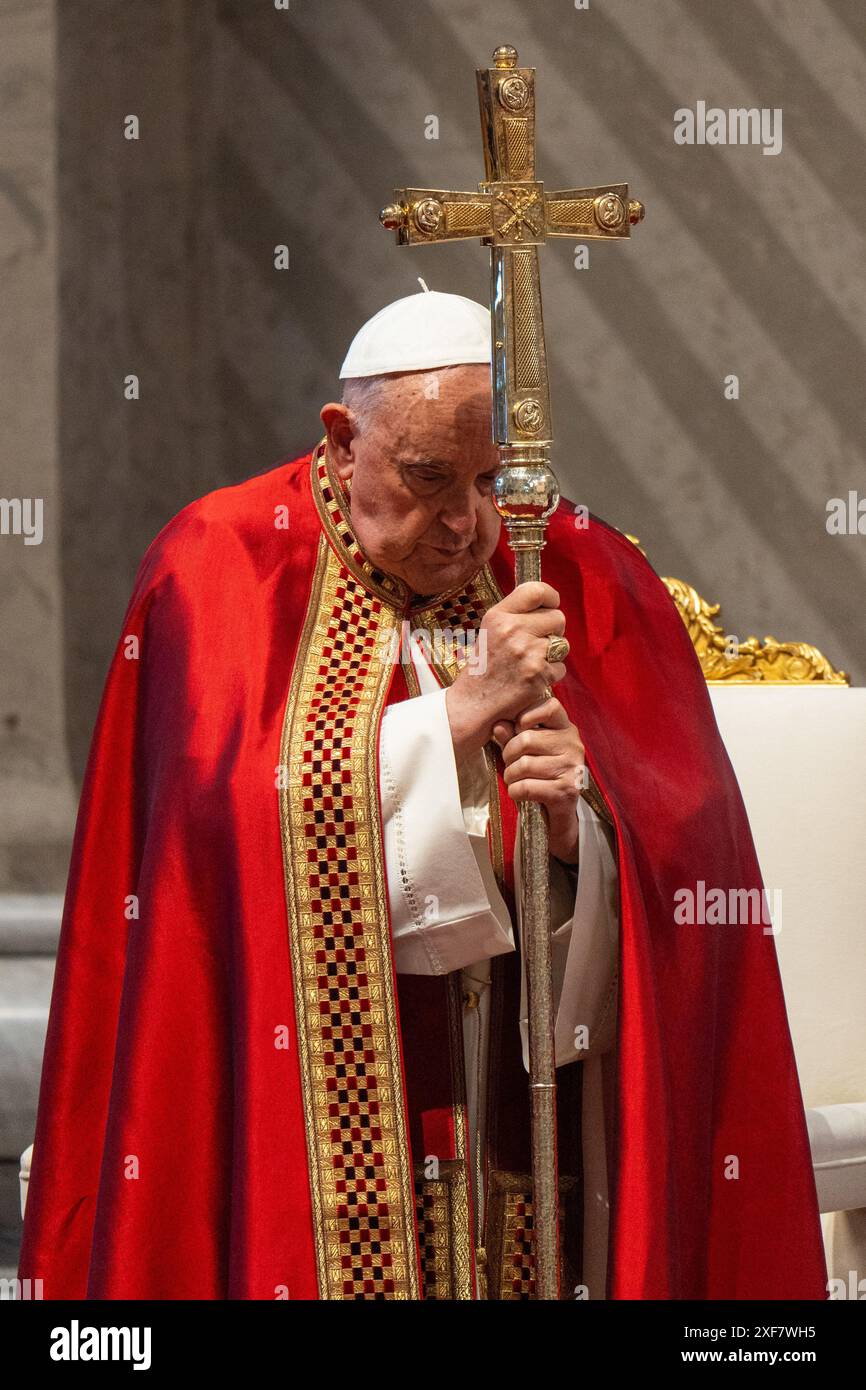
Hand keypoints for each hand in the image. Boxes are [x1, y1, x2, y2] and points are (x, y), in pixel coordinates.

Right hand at [445, 582, 566, 762]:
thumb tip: (547, 603)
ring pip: (562, 644)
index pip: (537, 591)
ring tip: (531, 663)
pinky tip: (532, 679)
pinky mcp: (538, 674)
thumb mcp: (490, 631)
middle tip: (536, 644)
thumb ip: (515, 615)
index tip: (551, 605)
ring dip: (552, 654)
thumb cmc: (484, 668)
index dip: (551, 597)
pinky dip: (551, 675)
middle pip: (558, 617)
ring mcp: (527, 652)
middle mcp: (513, 630)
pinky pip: (560, 667)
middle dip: (552, 631)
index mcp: (499, 616)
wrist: (474, 704)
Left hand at [493, 696, 583, 864]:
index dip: (527, 715)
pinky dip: (515, 792)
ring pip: (524, 764)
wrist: (558, 815)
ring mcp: (573, 768)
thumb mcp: (525, 751)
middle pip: (527, 739)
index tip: (518, 730)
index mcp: (565, 728)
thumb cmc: (540, 775)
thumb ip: (512, 735)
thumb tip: (497, 725)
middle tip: (510, 764)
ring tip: (513, 780)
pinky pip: (527, 787)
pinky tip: (518, 793)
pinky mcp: (567, 791)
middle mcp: (573, 745)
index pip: (549, 706)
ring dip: (510, 776)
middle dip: (508, 755)